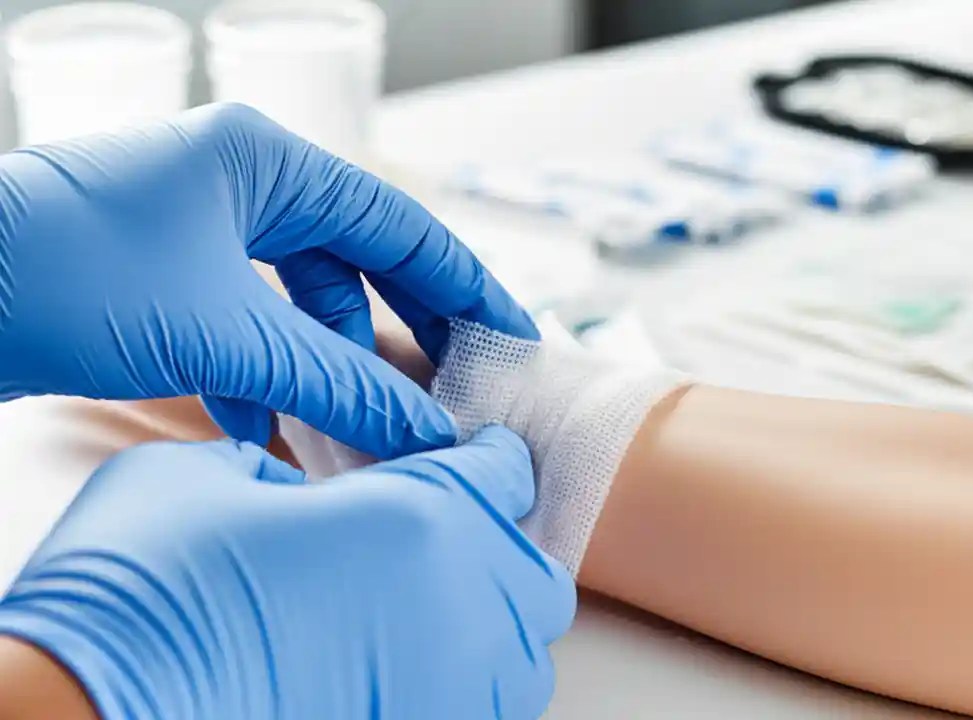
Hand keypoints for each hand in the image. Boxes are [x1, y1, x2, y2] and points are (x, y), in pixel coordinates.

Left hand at [0, 103, 536, 457]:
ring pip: (295, 297)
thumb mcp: (225, 337)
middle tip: (456, 385)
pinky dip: (262, 374)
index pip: (397, 221)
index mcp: (263, 159)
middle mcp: (235, 180)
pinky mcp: (155, 273)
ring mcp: (193, 225)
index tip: (513, 336)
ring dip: (327, 363)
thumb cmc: (63, 278)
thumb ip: (338, 385)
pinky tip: (264, 429)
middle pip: (353, 258)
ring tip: (359, 424)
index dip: (464, 284)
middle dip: (400, 329)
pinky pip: (241, 321)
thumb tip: (425, 434)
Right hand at [0, 428, 574, 718]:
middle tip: (447, 546)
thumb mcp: (202, 478)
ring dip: (493, 628)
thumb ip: (274, 467)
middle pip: (535, 570)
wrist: (96, 717)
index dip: (483, 461)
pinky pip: (486, 712)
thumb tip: (284, 486)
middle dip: (503, 550)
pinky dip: (467, 689)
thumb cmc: (143, 587)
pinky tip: (409, 673)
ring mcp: (457, 688)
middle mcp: (464, 600)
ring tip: (432, 617)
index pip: (504, 471)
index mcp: (423, 513)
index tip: (466, 462)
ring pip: (525, 654)